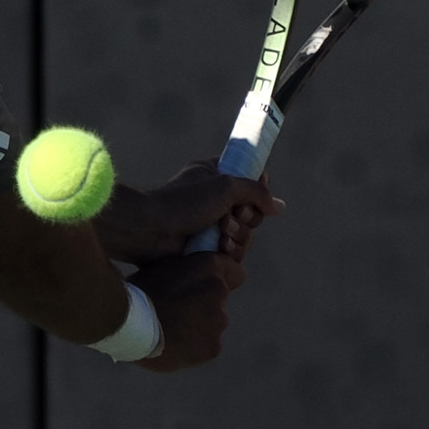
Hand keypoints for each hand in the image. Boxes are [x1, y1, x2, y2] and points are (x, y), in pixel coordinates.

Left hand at [93, 162, 283, 263]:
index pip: (248, 179)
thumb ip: (255, 192)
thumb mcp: (225, 186)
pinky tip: (220, 248)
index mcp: (214, 176)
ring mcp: (211, 226)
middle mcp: (214, 200)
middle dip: (247, 216)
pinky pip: (234, 253)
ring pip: (245, 234)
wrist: (151, 231)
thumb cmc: (183, 203)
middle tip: (232, 215)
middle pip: (252, 211)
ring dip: (239, 235)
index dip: (257, 188)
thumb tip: (278, 206)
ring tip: (222, 233)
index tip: (256, 192)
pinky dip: (231, 251)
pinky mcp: (207, 249)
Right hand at [128, 250, 246, 372]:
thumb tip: (190, 277)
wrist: (128, 323)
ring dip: (196, 328)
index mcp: (209, 267)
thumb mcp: (163, 267)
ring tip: (169, 330)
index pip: (235, 273)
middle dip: (202, 306)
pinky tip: (172, 345)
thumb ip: (186, 271)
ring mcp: (218, 322)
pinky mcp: (213, 348)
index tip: (207, 287)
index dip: (222, 279)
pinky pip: (205, 347)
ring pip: (212, 326)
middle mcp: (220, 292)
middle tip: (175, 312)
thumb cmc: (139, 292)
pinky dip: (192, 348)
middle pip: (219, 302)